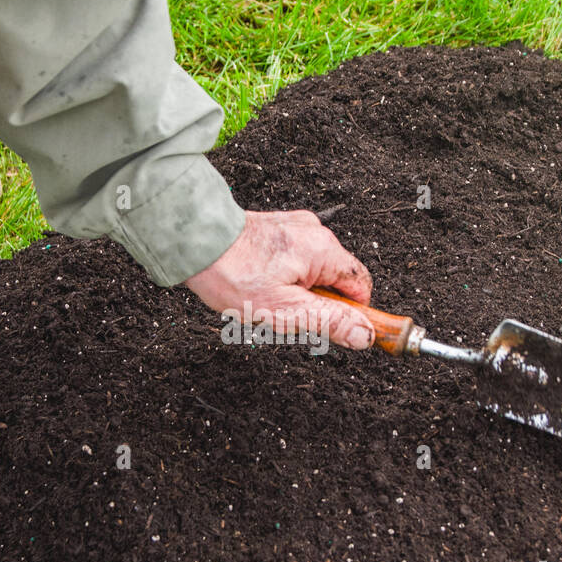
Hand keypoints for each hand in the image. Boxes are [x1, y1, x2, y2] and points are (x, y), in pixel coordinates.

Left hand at [185, 209, 374, 349]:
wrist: (195, 242)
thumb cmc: (233, 275)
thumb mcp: (285, 310)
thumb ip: (329, 322)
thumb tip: (366, 334)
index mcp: (324, 251)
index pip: (361, 286)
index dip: (351, 312)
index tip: (332, 328)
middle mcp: (315, 232)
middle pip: (336, 280)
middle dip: (316, 303)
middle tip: (282, 314)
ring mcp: (296, 227)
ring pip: (313, 272)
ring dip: (296, 292)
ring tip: (263, 298)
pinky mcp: (278, 228)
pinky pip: (294, 259)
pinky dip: (282, 277)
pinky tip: (257, 283)